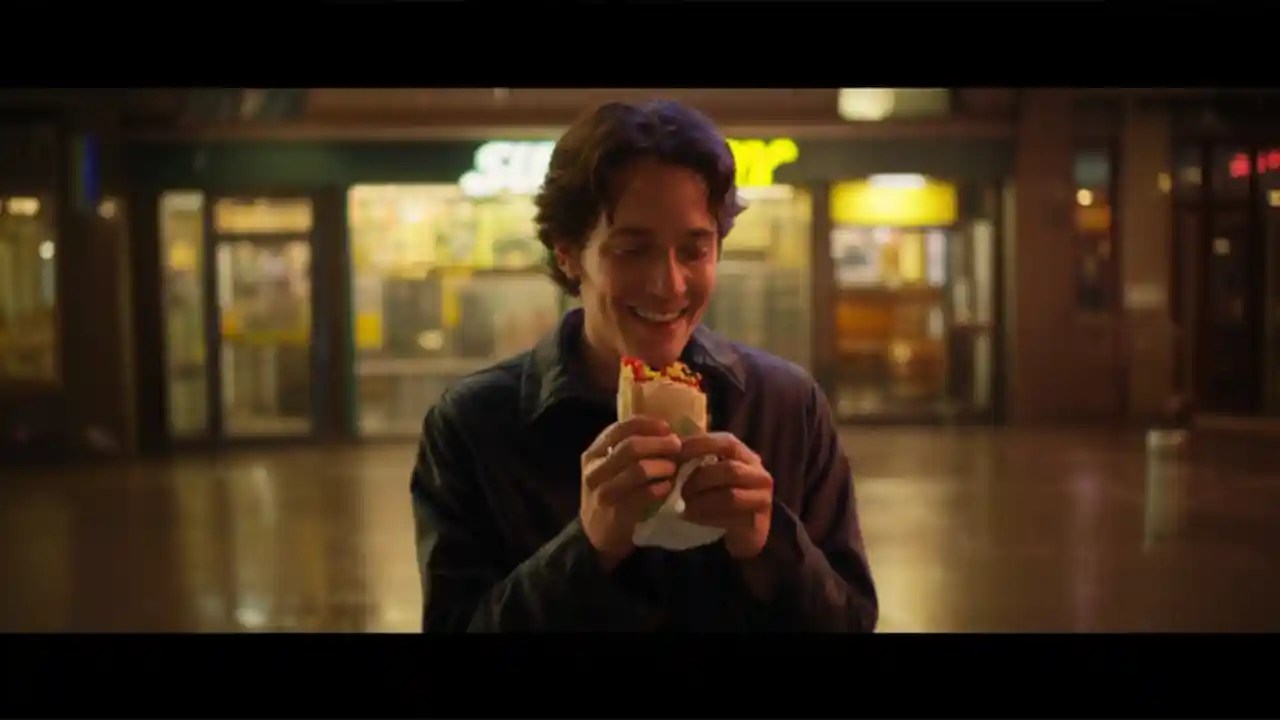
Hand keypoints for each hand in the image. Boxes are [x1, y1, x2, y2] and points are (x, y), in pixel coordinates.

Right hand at [579, 416, 680, 570]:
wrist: (597, 533)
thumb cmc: (613, 492)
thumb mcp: (613, 467)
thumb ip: (631, 449)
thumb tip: (667, 431)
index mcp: (594, 452)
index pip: (619, 428)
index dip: (645, 424)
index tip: (667, 426)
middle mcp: (594, 470)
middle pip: (629, 447)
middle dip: (658, 444)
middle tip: (677, 445)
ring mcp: (602, 492)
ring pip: (636, 470)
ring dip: (660, 466)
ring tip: (673, 468)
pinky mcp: (614, 514)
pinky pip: (640, 496)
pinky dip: (658, 489)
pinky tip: (667, 488)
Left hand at [677, 433, 773, 558]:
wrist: (740, 530)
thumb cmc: (719, 496)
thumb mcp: (710, 473)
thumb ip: (696, 459)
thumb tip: (670, 448)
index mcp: (745, 456)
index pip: (727, 442)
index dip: (701, 445)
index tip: (676, 452)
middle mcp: (759, 474)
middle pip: (730, 469)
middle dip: (700, 479)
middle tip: (680, 489)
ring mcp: (762, 498)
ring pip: (731, 496)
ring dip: (702, 501)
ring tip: (685, 505)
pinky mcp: (758, 522)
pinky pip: (731, 518)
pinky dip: (707, 518)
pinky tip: (692, 517)